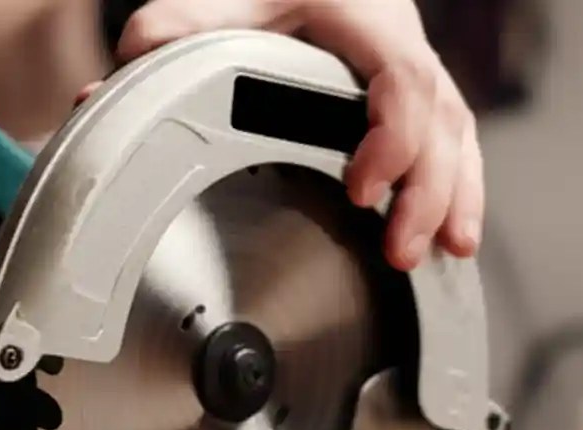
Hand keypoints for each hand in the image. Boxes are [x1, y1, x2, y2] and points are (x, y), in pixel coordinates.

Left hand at [88, 0, 482, 270]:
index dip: (393, 138)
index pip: (401, 78)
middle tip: (400, 251)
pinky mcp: (415, 93)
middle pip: (441, 117)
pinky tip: (453, 238)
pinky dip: (457, 188)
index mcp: (362, 13)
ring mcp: (413, 65)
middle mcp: (399, 38)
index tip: (361, 188)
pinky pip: (453, 139)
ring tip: (447, 252)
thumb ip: (173, 28)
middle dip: (429, 190)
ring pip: (456, 131)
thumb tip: (124, 70)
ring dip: (455, 195)